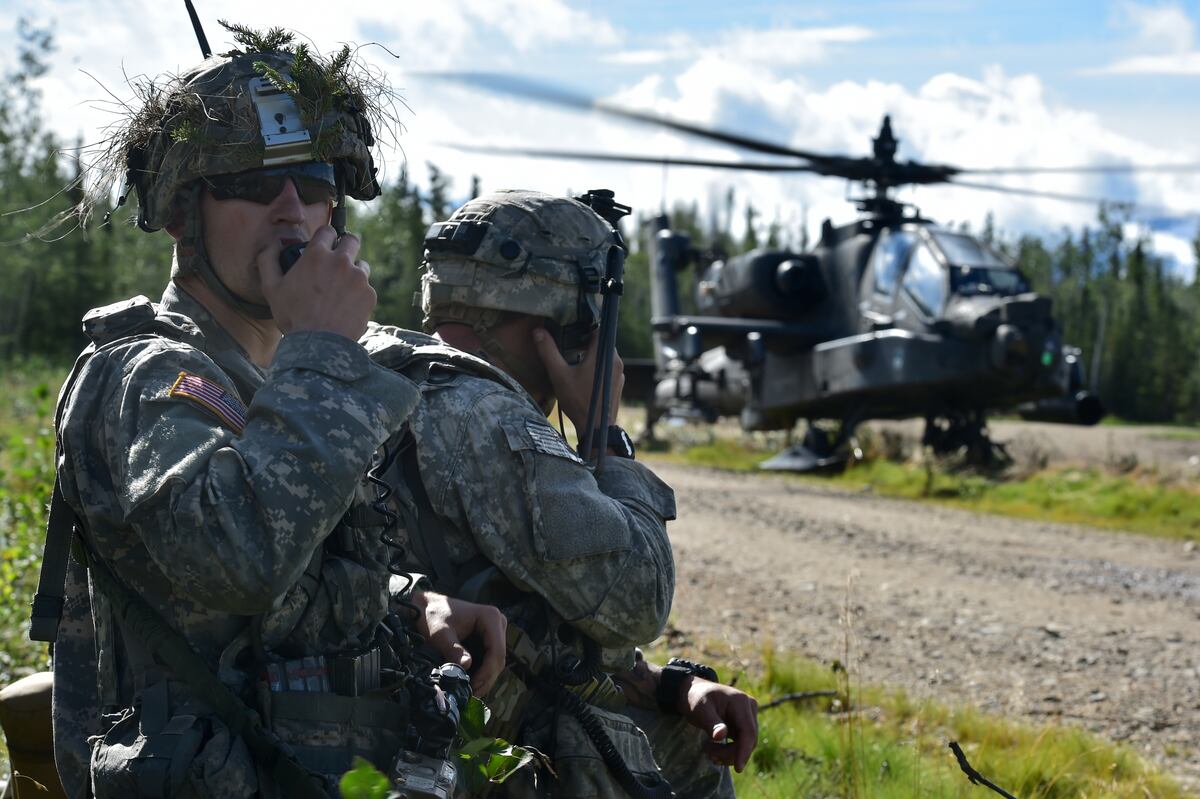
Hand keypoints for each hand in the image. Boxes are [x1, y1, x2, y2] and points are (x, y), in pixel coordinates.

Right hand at [258, 226, 375, 339]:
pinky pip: (367, 288)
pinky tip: (346, 307)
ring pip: (361, 265)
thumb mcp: (271, 288)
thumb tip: (273, 245)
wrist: (319, 344)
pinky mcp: (370, 294)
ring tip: (341, 290)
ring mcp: (358, 277)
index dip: (325, 237)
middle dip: (345, 247)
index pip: (328, 230)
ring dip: (353, 272)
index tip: (324, 245)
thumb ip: (268, 260)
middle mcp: (341, 261)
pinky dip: (359, 294)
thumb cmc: (293, 316)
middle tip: (338, 261)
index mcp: (317, 255)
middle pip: (352, 240)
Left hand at [409, 589, 506, 695]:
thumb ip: (453, 650)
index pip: (497, 651)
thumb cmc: (432, 617)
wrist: (426, 607)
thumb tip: (467, 666)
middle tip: (470, 695)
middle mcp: (498, 624)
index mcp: (491, 617)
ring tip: (468, 692)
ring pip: (495, 662)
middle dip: (485, 679)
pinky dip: (480, 673)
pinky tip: (469, 684)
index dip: (487, 673)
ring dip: (483, 679)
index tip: (472, 687)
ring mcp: (495, 632)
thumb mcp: (440, 634)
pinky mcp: (488, 640)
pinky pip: (489, 660)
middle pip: (498, 659)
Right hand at [532, 328, 623, 436]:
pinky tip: (584, 377)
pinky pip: (608, 368)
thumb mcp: (559, 374)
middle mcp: (616, 361)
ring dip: (591, 356)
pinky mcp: (618, 384)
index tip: (571, 331)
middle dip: (586, 342)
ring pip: (605, 356)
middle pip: (601, 342)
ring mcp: (619, 373)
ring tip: (575, 362)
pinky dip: (597, 368)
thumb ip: (548, 351)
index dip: (584, 327)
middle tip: (569, 345)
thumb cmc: (578, 401)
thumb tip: (538, 332)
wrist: (596, 429)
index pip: (598, 329)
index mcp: (605, 354)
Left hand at [681, 678, 758, 771]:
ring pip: (746, 744)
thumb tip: (721, 737)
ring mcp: (748, 716)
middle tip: (710, 754)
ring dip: (730, 754)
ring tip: (709, 752)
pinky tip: (715, 752)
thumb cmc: (696, 698)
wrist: (693, 692)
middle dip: (731, 753)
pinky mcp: (744, 724)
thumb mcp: (700, 709)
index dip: (744, 751)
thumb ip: (711, 722)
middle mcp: (749, 708)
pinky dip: (730, 751)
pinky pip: (742, 743)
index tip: (738, 768)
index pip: (748, 731)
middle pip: (748, 740)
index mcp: (740, 702)